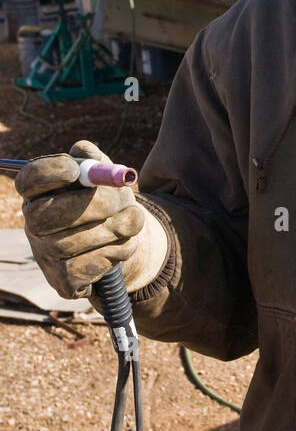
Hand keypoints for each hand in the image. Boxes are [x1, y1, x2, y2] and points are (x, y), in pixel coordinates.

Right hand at [16, 139, 167, 298]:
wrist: (122, 243)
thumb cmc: (110, 204)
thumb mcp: (107, 179)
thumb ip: (97, 161)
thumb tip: (84, 149)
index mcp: (40, 193)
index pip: (28, 180)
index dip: (47, 174)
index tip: (75, 170)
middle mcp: (34, 224)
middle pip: (44, 215)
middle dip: (89, 206)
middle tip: (119, 201)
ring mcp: (45, 254)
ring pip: (71, 243)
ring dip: (112, 230)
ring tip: (131, 222)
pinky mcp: (63, 280)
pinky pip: (86, 266)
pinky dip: (115, 252)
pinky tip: (123, 245)